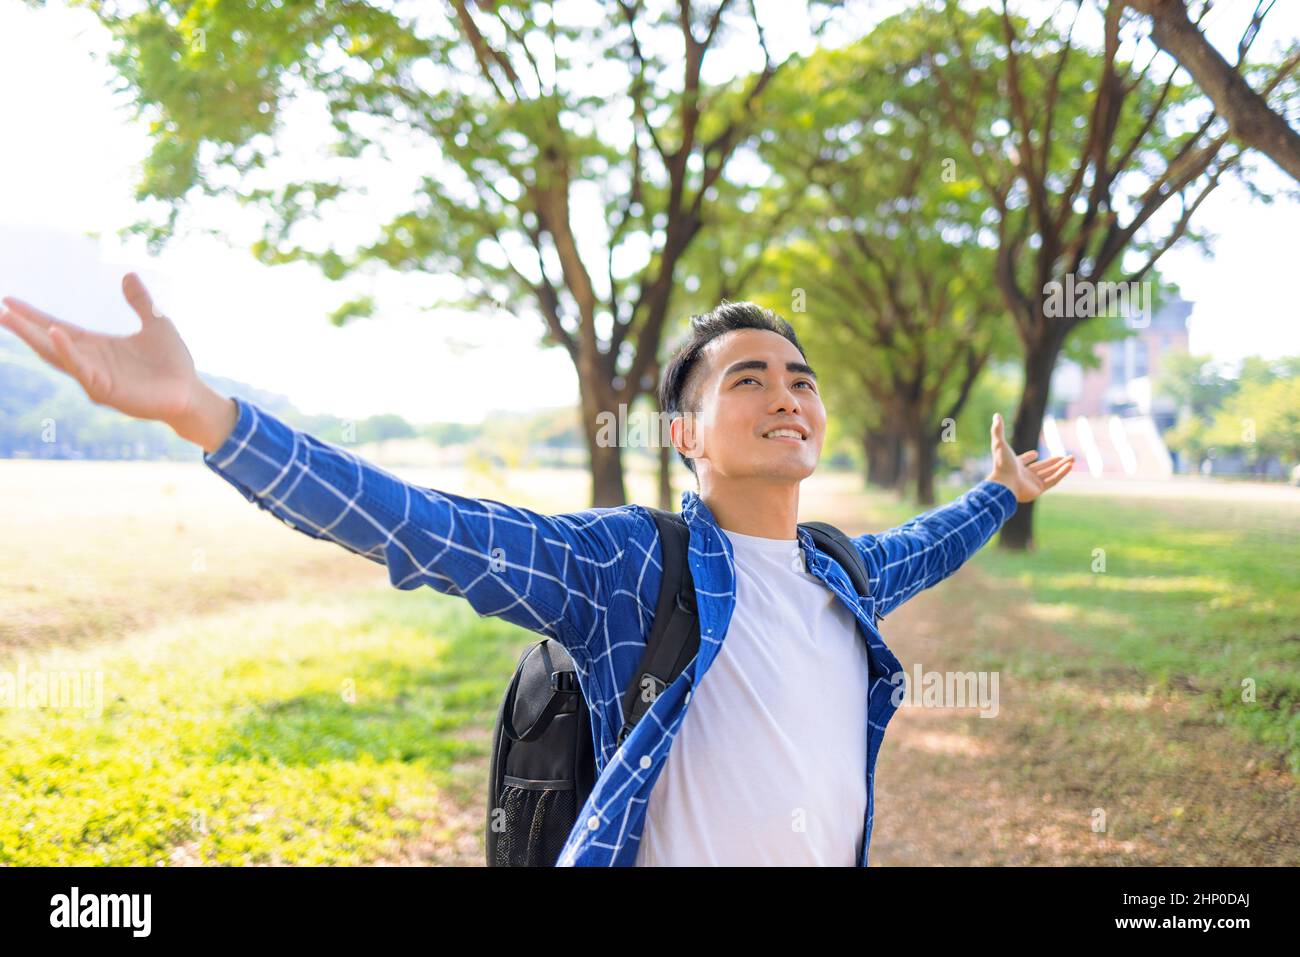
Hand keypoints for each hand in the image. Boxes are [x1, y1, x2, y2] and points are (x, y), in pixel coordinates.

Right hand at [1, 273, 202, 425]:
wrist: (191, 392)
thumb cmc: (173, 363)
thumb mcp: (156, 323)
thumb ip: (140, 301)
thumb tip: (128, 274)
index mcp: (97, 346)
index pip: (58, 327)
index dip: (34, 315)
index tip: (8, 301)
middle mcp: (90, 361)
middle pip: (48, 341)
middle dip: (23, 327)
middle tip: (0, 311)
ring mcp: (95, 377)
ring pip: (57, 355)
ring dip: (34, 337)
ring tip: (9, 318)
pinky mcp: (105, 391)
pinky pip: (81, 369)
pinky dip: (67, 352)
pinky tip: (55, 334)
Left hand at [985, 412, 1073, 502]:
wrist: (1004, 483)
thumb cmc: (1001, 464)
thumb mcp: (999, 443)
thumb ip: (998, 430)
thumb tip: (996, 415)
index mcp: (1014, 466)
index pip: (1023, 462)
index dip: (1028, 457)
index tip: (1035, 453)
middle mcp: (1023, 476)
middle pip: (1042, 468)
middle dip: (1054, 462)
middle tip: (1065, 456)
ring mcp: (1031, 484)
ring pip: (1050, 473)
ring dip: (1062, 466)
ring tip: (1072, 459)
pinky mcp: (1038, 490)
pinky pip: (1053, 480)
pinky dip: (1062, 473)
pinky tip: (1070, 465)